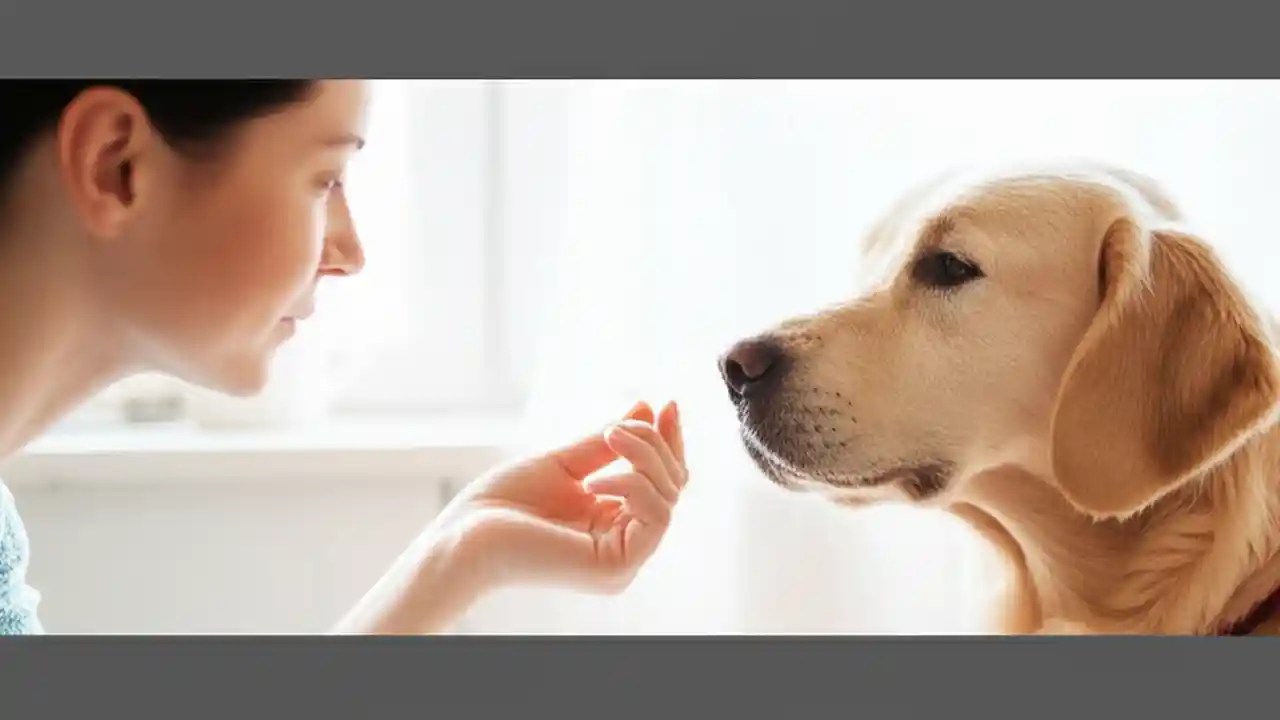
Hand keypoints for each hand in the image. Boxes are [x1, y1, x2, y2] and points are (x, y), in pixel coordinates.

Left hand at [442, 400, 688, 593]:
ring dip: (644, 457)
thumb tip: (647, 409)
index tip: (669, 404)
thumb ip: (607, 444)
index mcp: (612, 526)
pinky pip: (655, 516)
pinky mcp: (616, 568)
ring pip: (668, 497)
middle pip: (671, 487)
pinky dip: (634, 484)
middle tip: (618, 426)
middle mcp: (623, 546)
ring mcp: (623, 561)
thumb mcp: (565, 463)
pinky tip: (598, 478)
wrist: (463, 536)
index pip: (662, 484)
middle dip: (654, 445)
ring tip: (609, 438)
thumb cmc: (501, 505)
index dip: (670, 443)